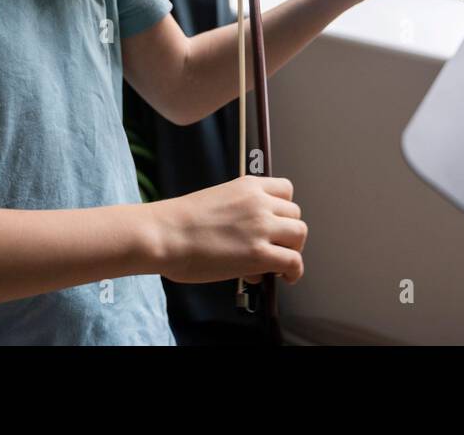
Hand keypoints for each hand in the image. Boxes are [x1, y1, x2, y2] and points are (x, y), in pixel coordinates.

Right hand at [149, 175, 306, 285]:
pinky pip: (293, 262)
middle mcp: (259, 202)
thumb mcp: (217, 201)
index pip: (286, 190)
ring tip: (277, 264)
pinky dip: (293, 271)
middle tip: (272, 248)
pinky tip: (283, 277)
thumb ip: (241, 214)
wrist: (164, 235)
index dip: (283, 210)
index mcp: (248, 186)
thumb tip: (256, 243)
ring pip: (299, 235)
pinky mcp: (259, 254)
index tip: (274, 223)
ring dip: (291, 250)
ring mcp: (261, 227)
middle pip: (295, 215)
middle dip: (286, 233)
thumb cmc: (179, 222)